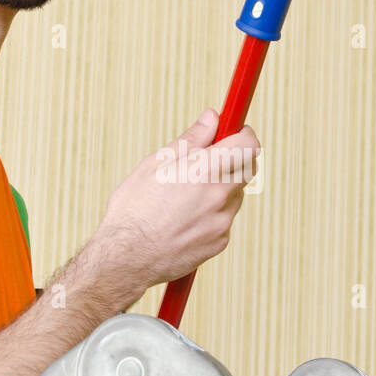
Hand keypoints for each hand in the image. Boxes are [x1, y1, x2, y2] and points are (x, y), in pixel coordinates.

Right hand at [95, 110, 260, 290]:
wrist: (126, 257)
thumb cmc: (134, 207)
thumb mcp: (155, 164)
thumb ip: (191, 139)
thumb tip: (212, 118)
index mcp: (204, 169)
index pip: (249, 145)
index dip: (244, 135)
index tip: (235, 133)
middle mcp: (220, 195)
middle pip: (247, 169)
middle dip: (233, 161)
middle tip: (208, 162)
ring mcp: (223, 221)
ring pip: (234, 196)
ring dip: (220, 190)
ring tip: (185, 198)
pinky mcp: (220, 242)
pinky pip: (223, 220)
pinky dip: (211, 216)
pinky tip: (184, 221)